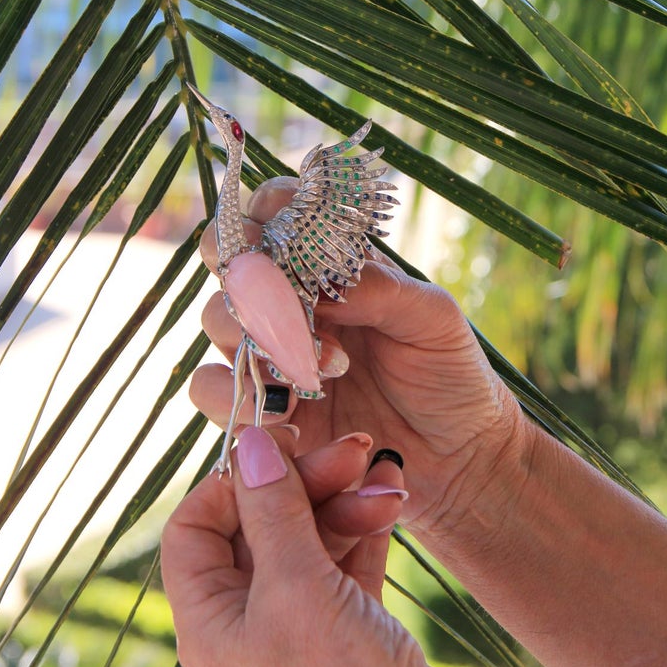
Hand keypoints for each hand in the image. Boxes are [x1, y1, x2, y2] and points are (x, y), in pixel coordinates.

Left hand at [160, 427, 473, 666]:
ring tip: (386, 477)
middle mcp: (245, 624)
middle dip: (306, 484)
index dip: (233, 482)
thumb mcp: (297, 586)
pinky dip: (365, 528)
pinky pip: (345, 562)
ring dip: (345, 502)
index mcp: (208, 621)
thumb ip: (272, 509)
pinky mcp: (345, 631)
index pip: (194, 527)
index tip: (280, 447)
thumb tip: (250, 444)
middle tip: (353, 450)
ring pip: (308, 540)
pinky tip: (390, 498)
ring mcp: (297, 629)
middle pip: (258, 527)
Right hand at [191, 178, 529, 535]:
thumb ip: (380, 289)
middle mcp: (293, 302)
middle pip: (232, 263)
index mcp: (332, 266)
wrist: (455, 456)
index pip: (276, 213)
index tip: (282, 228)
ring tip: (319, 369)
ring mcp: (272, 353)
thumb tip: (321, 279)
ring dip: (255, 338)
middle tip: (292, 306)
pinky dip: (236, 394)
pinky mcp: (260, 408)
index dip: (267, 210)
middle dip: (250, 277)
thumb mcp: (431, 319)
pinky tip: (293, 413)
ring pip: (218, 322)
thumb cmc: (450, 375)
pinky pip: (211, 389)